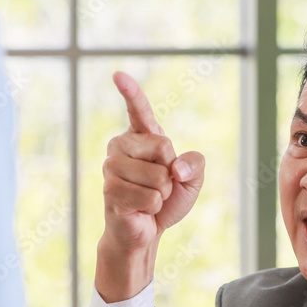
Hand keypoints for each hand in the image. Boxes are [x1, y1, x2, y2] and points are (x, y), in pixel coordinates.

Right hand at [96, 72, 205, 301]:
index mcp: (140, 137)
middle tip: (158, 186)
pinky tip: (141, 210)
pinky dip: (154, 208)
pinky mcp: (111, 192)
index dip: (131, 93)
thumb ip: (195, 165)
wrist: (147, 231)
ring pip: (158, 176)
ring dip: (162, 194)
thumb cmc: (166, 200)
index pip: (138, 110)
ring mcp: (112, 169)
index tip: (119, 75)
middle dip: (171, 173)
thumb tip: (178, 168)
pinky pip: (149, 197)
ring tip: (148, 199)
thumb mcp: (192, 179)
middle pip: (163, 147)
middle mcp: (120, 147)